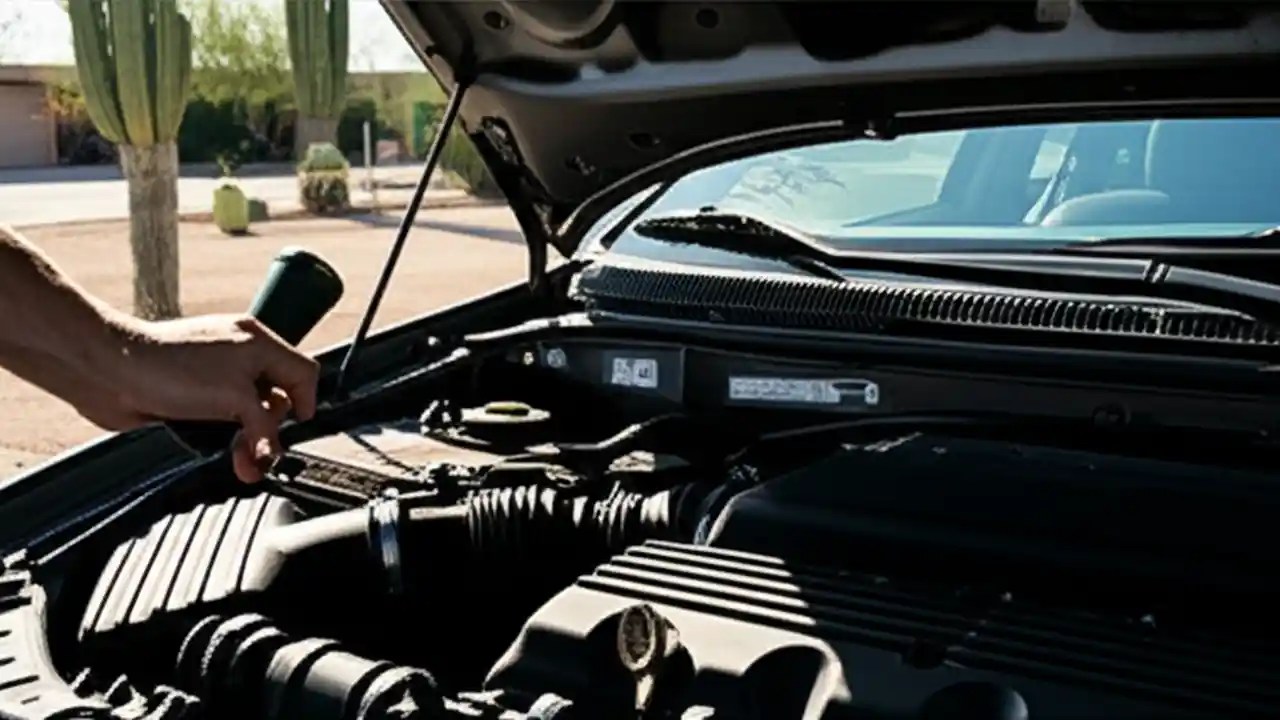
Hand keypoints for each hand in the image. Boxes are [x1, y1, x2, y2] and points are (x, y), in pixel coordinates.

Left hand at [93, 313, 318, 482]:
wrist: (110, 372)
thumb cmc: (170, 368)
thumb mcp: (236, 399)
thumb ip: (264, 428)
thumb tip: (271, 455)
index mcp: (258, 341)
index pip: (303, 372)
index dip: (306, 401)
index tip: (296, 428)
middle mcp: (240, 355)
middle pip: (277, 397)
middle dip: (269, 430)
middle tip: (257, 454)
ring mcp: (215, 375)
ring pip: (249, 413)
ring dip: (246, 440)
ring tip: (238, 462)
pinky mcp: (192, 395)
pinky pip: (222, 420)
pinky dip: (223, 437)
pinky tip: (213, 448)